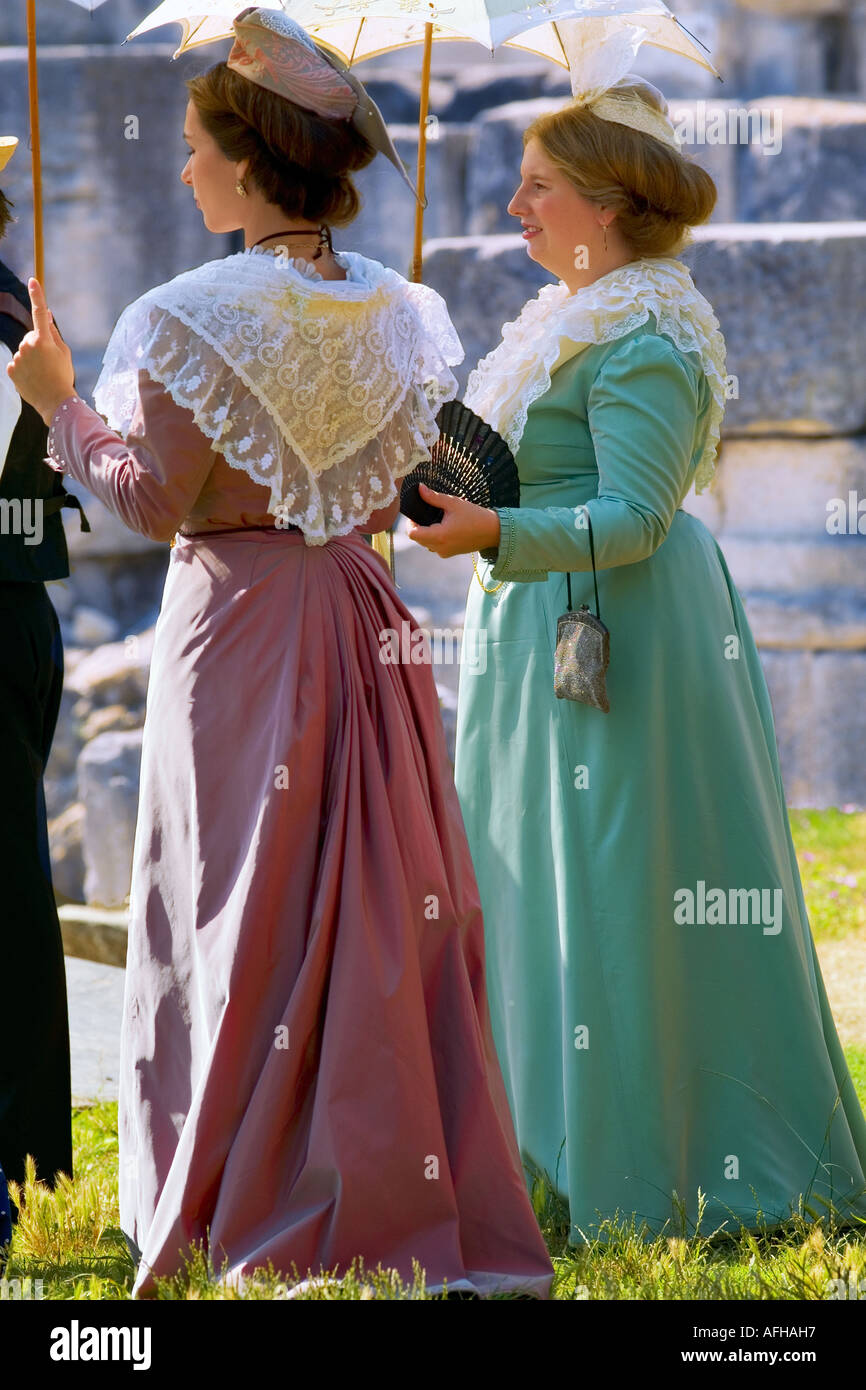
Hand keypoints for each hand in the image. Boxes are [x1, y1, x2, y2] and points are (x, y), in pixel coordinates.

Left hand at [6, 278, 75, 425]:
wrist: (54, 402)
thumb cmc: (62, 376)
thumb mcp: (64, 352)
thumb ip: (53, 332)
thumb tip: (47, 313)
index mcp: (44, 340)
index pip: (40, 313)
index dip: (37, 296)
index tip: (33, 281)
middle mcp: (28, 346)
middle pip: (31, 337)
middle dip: (38, 345)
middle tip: (49, 362)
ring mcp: (17, 358)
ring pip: (23, 351)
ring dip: (31, 358)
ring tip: (42, 373)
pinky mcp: (11, 369)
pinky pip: (17, 363)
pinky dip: (23, 369)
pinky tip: (32, 379)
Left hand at [406, 483, 500, 558]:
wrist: (492, 531)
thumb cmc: (474, 516)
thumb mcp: (453, 503)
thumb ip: (434, 497)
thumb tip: (419, 489)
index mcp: (439, 536)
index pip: (412, 533)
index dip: (410, 522)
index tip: (417, 513)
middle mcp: (440, 548)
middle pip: (417, 539)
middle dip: (418, 526)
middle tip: (426, 512)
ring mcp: (444, 552)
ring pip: (425, 543)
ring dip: (426, 532)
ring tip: (436, 519)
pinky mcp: (449, 554)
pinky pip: (434, 546)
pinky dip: (434, 537)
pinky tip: (443, 526)